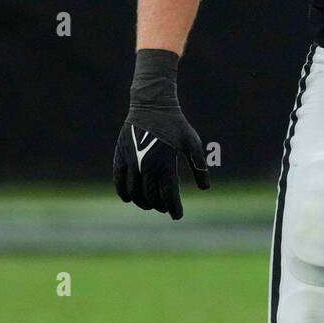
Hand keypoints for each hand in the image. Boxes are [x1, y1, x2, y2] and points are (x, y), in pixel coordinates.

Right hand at [112, 49, 209, 219]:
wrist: (152, 106)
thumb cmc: (176, 125)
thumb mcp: (192, 143)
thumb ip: (199, 166)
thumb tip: (205, 188)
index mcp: (165, 163)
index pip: (168, 194)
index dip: (173, 208)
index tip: (177, 216)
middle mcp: (146, 166)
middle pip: (151, 197)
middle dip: (160, 206)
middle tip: (165, 208)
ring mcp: (131, 162)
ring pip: (134, 193)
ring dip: (143, 203)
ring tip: (151, 204)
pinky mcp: (120, 157)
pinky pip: (118, 181)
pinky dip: (124, 193)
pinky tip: (130, 198)